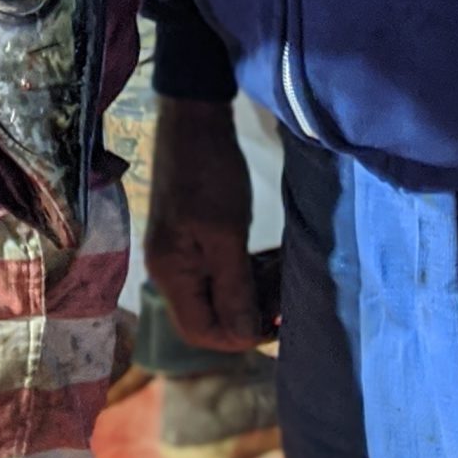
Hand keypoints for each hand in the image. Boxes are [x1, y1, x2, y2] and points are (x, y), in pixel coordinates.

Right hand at [145, 96, 262, 349]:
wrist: (195, 120)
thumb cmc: (210, 175)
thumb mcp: (226, 234)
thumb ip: (234, 288)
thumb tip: (245, 336)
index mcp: (171, 273)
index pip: (200, 331)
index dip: (238, 337)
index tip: (276, 321)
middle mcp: (170, 269)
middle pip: (209, 316)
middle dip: (249, 314)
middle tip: (286, 299)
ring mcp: (181, 252)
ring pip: (218, 294)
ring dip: (252, 292)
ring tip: (284, 278)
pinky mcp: (194, 236)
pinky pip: (220, 271)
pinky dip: (247, 273)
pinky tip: (271, 262)